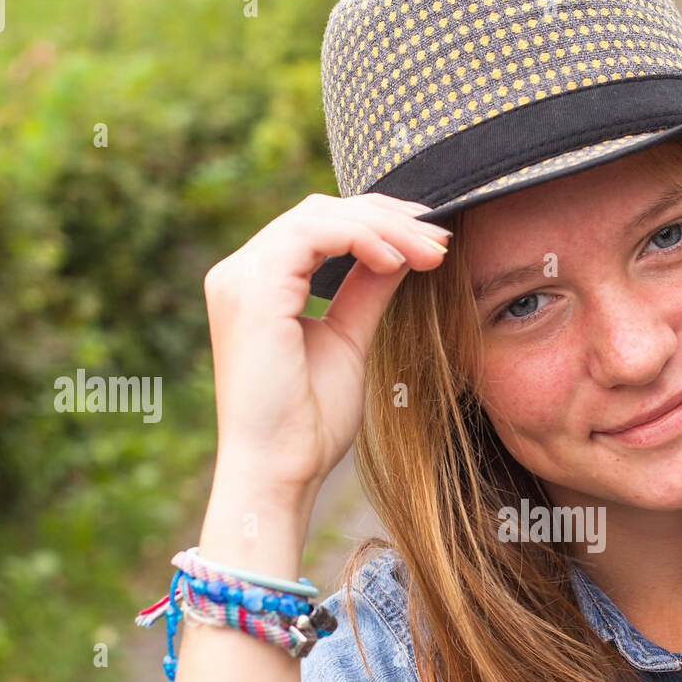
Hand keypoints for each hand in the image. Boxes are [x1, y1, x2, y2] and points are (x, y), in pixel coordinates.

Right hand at [201, 192, 451, 499]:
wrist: (280, 470)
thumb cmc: (308, 423)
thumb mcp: (349, 341)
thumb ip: (367, 292)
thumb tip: (402, 254)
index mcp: (257, 286)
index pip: (319, 227)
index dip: (379, 224)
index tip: (433, 242)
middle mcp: (239, 273)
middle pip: (320, 211)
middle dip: (388, 218)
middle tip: (442, 239)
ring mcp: (240, 278)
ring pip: (320, 215)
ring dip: (385, 227)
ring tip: (432, 252)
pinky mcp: (253, 288)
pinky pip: (314, 234)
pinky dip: (363, 239)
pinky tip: (399, 262)